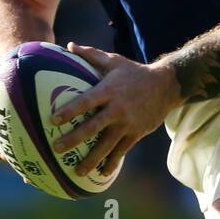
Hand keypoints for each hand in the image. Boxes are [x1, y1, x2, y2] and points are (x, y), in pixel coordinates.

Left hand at [49, 43, 182, 178]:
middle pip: (93, 127)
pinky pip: (122, 151)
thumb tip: (68, 45)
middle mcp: (117, 108)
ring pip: (107, 145)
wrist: (166, 85)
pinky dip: (111, 162)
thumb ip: (90, 54)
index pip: (85, 102)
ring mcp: (127, 123)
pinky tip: (101, 173)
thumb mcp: (114, 61)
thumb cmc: (134, 72)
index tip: (52, 121)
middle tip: (57, 148)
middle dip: (74, 139)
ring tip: (76, 171)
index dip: (69, 111)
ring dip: (91, 159)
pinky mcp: (136, 134)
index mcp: (109, 90)